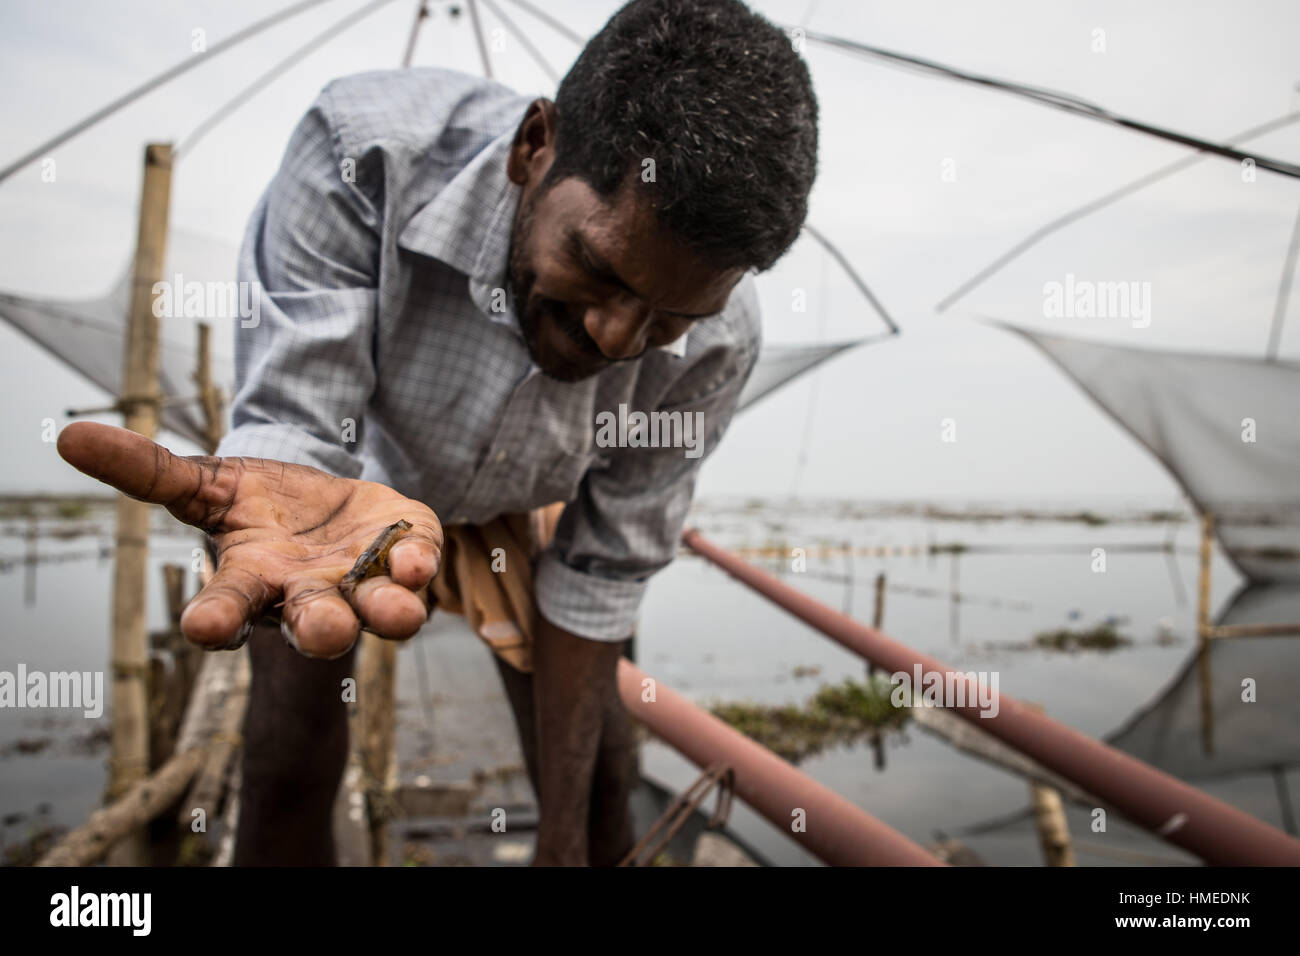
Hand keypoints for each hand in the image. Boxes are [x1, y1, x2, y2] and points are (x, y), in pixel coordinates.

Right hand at [57, 422, 442, 658]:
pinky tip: (417, 562)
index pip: (230, 609)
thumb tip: (67, 435)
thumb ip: (146, 470)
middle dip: (321, 629)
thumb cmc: (254, 507)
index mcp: (254, 582)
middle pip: (315, 623)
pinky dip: (418, 566)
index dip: (218, 620)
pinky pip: (416, 567)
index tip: (204, 630)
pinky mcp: (406, 553)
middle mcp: (311, 594)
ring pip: (378, 609)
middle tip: (326, 635)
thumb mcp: (202, 484)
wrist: (320, 502)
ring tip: (397, 609)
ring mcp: (363, 581)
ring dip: (388, 611)